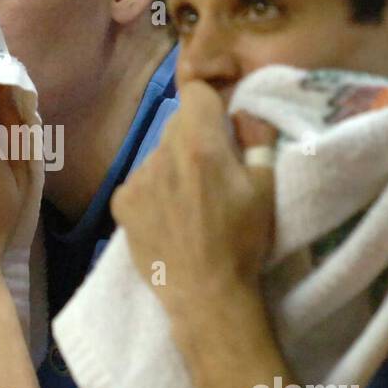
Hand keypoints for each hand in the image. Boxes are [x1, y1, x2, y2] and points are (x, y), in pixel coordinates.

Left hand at [112, 80, 276, 307]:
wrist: (206, 295)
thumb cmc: (243, 242)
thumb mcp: (267, 187)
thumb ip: (257, 138)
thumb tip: (242, 111)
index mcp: (201, 146)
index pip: (195, 91)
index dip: (211, 104)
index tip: (221, 126)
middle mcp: (162, 155)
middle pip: (176, 124)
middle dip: (194, 137)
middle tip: (212, 172)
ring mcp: (137, 179)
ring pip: (158, 153)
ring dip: (173, 165)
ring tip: (190, 203)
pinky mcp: (120, 203)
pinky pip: (140, 180)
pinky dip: (154, 190)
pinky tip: (169, 218)